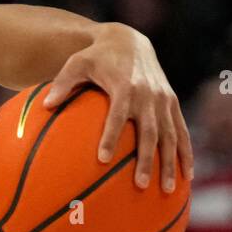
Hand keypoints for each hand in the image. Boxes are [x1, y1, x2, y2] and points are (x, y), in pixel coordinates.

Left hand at [41, 23, 193, 192]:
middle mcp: (148, 95)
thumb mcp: (76, 64)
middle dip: (146, 159)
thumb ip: (62, 84)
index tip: (103, 160)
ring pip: (170, 136)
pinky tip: (187, 175)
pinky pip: (182, 130)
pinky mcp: (172, 102)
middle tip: (139, 184)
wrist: (129, 41)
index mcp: (124, 87)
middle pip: (148, 132)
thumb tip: (45, 105)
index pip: (117, 116)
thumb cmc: (95, 56)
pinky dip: (186, 152)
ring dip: (170, 163)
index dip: (111, 137)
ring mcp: (163, 100)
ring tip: (165, 190)